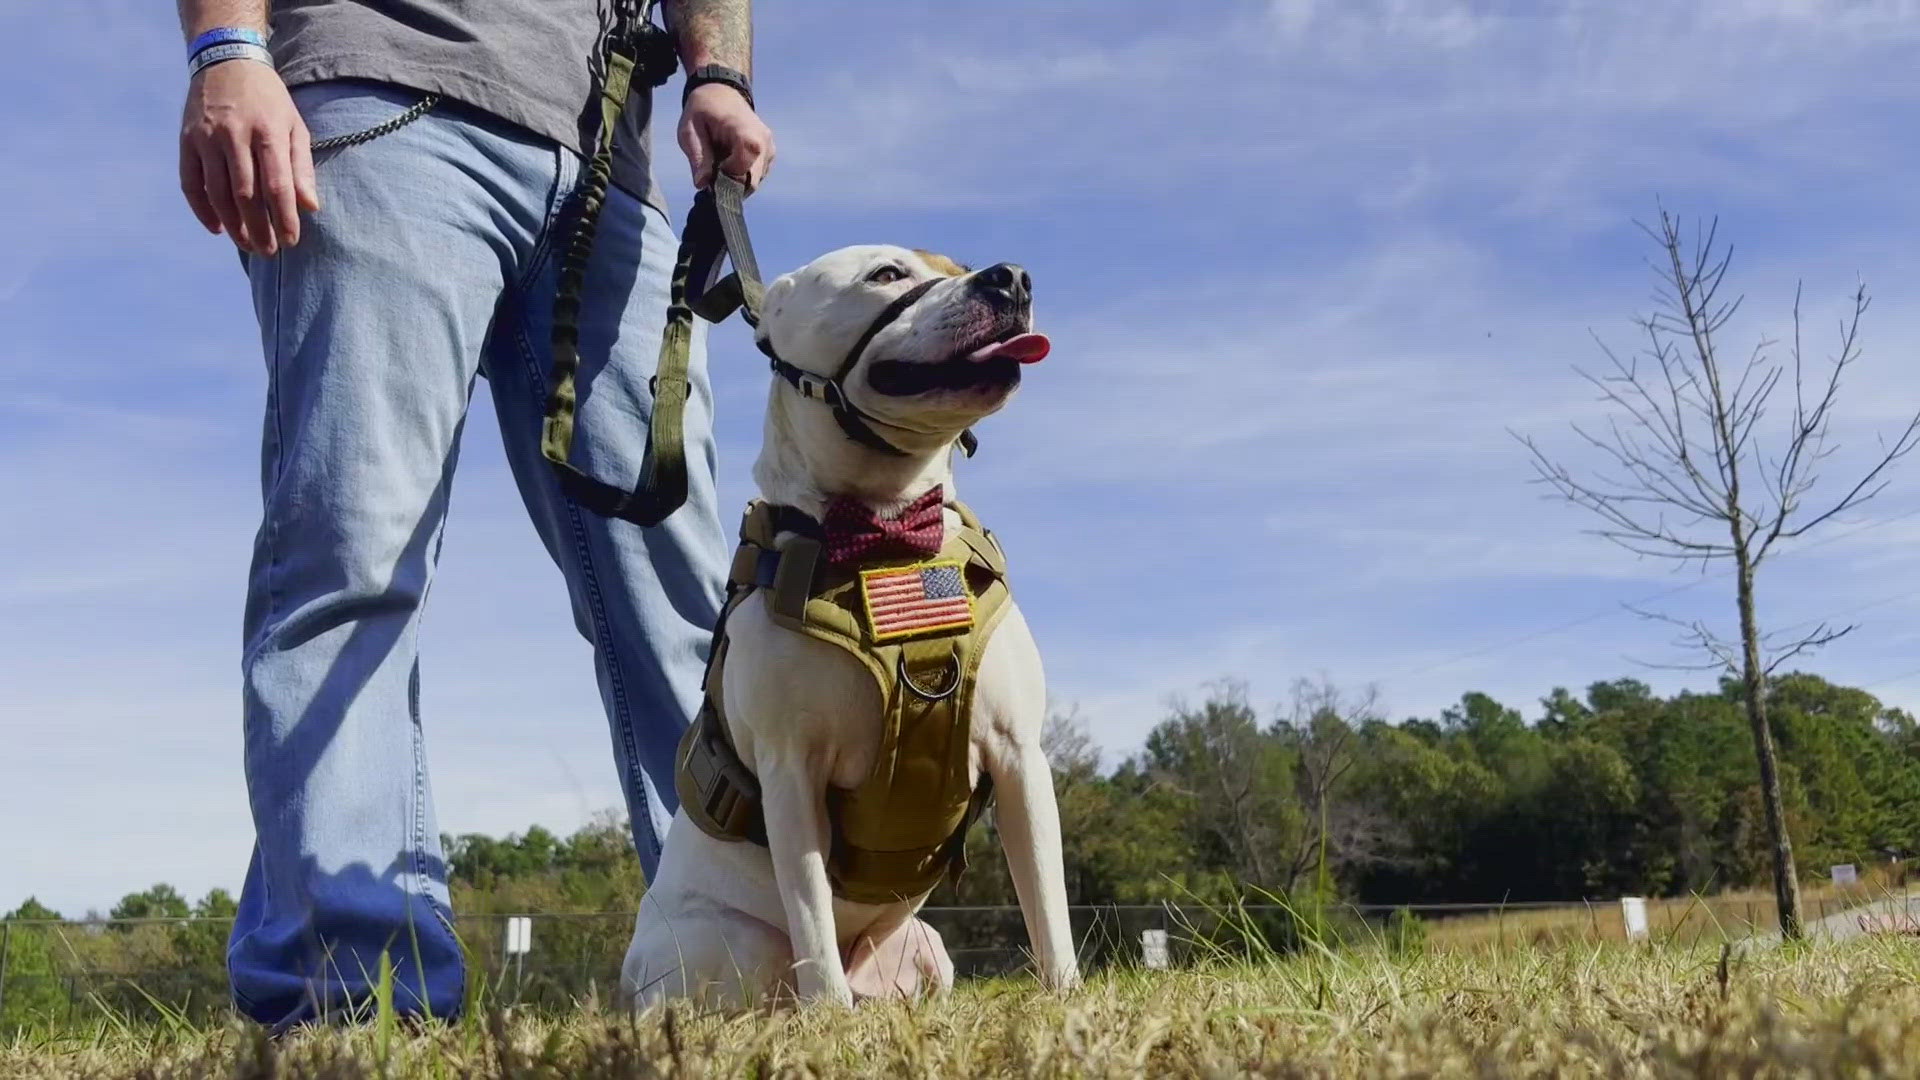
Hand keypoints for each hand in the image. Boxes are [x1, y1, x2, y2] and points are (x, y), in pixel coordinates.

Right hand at [179, 60, 318, 255]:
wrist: (226, 61)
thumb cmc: (269, 100)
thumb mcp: (295, 125)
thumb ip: (302, 166)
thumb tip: (310, 207)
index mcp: (268, 132)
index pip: (277, 185)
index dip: (284, 218)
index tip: (292, 241)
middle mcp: (234, 135)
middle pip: (246, 195)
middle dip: (258, 229)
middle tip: (269, 252)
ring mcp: (206, 137)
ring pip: (217, 193)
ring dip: (233, 225)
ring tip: (247, 245)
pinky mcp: (186, 140)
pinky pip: (190, 183)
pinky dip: (202, 210)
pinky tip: (218, 228)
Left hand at [677, 83, 774, 191]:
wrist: (721, 92)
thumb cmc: (703, 110)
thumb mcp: (689, 130)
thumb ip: (698, 157)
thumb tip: (701, 184)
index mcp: (745, 133)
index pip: (741, 173)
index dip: (724, 178)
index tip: (710, 169)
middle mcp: (764, 142)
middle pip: (751, 182)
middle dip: (730, 183)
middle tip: (713, 169)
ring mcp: (770, 148)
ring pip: (754, 181)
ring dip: (736, 179)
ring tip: (722, 160)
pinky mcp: (770, 154)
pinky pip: (757, 175)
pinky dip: (743, 174)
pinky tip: (731, 159)